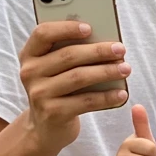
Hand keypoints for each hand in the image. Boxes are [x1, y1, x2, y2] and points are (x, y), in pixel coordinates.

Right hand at [18, 21, 130, 148]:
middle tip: (121, 49)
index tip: (90, 27)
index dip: (66, 28)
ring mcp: (40, 94)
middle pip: (68, 56)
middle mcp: (30, 73)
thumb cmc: (58, 89)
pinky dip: (106, 97)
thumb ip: (70, 53)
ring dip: (106, 72)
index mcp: (30, 55)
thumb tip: (105, 41)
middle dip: (98, 51)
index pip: (43, 33)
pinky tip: (122, 94)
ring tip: (126, 68)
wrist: (45, 128)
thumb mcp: (55, 69)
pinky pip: (86, 101)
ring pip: (79, 77)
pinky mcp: (53, 113)